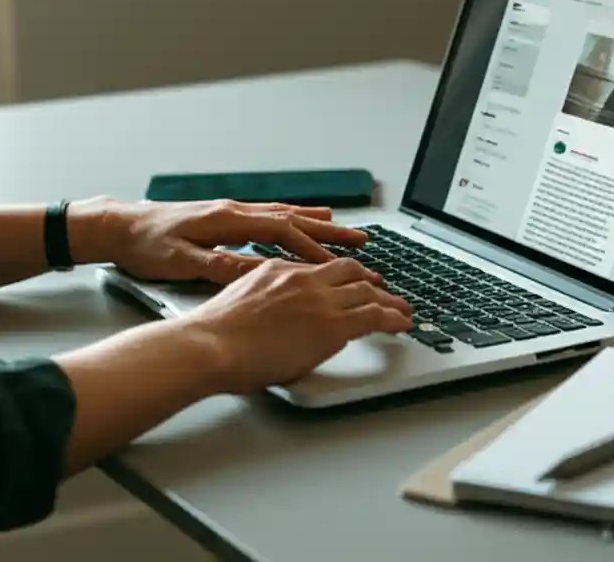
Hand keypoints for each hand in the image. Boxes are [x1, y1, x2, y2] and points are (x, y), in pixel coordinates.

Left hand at [73, 198, 369, 284]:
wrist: (120, 226)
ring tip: (344, 228)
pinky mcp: (223, 218)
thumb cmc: (146, 245)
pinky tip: (300, 223)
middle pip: (292, 218)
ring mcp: (230, 212)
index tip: (337, 265)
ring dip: (315, 222)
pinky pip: (268, 216)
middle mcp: (234, 211)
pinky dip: (292, 219)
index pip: (282, 232)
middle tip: (361, 240)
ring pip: (283, 214)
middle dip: (328, 231)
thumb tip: (255, 270)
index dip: (312, 248)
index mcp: (227, 221)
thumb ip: (218, 265)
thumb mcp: (180, 261)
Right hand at [181, 258, 412, 393]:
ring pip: (367, 292)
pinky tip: (400, 324)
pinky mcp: (332, 324)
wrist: (212, 344)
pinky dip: (392, 318)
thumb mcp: (240, 301)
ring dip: (388, 301)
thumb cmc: (214, 335)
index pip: (319, 268)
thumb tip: (273, 317)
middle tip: (382, 293)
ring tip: (401, 310)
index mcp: (277, 269)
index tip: (348, 281)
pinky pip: (374, 316)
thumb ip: (263, 301)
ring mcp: (319, 299)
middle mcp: (302, 278)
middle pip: (349, 272)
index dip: (340, 275)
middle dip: (369, 282)